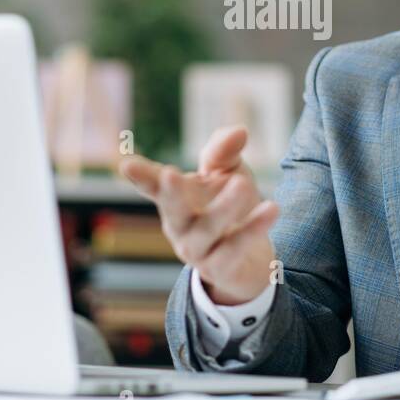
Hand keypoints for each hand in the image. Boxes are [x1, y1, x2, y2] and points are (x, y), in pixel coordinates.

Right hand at [118, 125, 278, 305]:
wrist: (251, 261)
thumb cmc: (231, 206)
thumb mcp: (229, 172)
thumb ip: (226, 151)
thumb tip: (239, 132)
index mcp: (174, 198)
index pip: (154, 185)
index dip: (141, 175)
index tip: (126, 164)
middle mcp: (179, 225)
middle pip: (172, 210)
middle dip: (170, 193)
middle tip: (169, 174)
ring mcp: (197, 250)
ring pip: (206, 229)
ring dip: (224, 208)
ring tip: (244, 184)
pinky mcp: (220, 268)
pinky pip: (235, 248)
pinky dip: (253, 228)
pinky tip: (272, 208)